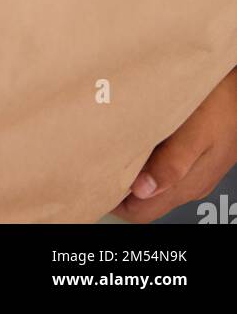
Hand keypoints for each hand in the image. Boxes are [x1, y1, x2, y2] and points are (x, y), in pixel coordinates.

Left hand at [110, 67, 236, 222]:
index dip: (114, 200)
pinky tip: (135, 136)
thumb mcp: (196, 132)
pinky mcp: (193, 156)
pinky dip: (145, 158)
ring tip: (110, 146)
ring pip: (153, 183)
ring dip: (130, 171)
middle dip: (118, 186)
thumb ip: (172, 163)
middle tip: (95, 159)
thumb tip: (142, 190)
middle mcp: (189, 184)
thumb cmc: (222, 104)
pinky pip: (163, 167)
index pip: (140, 212)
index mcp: (186, 184)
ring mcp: (192, 171)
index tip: (94, 177)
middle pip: (144, 201)